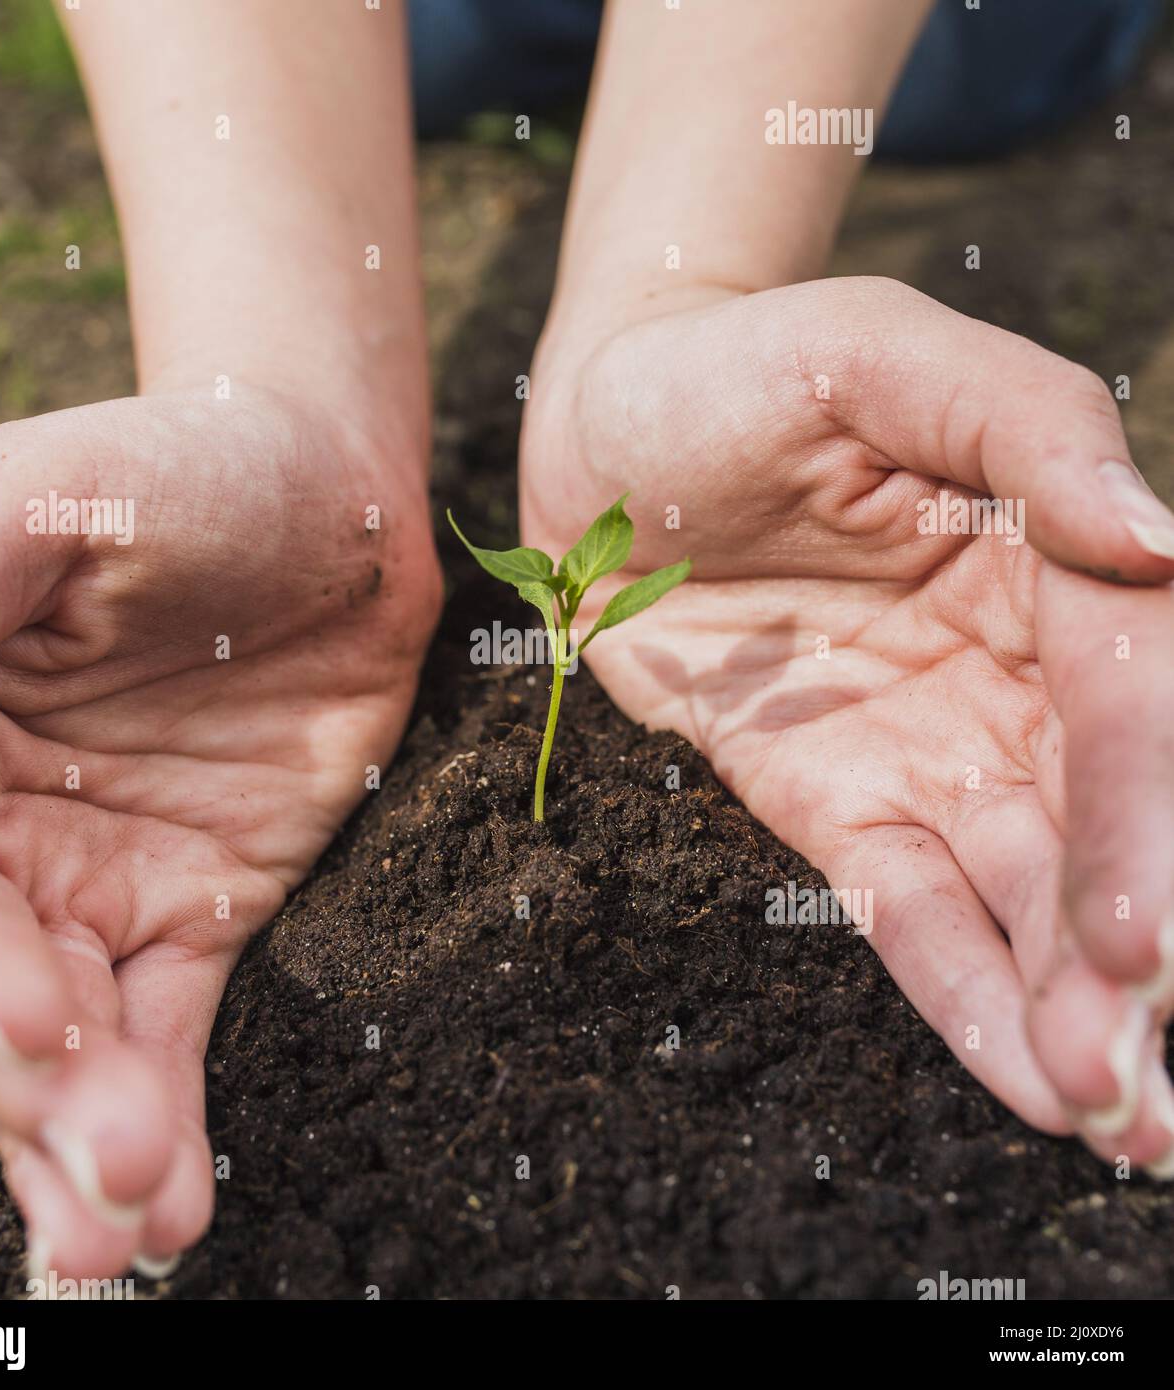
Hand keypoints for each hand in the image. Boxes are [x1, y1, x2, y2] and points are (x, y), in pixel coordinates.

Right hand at [0, 387, 438, 1278]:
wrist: (338, 509)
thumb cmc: (182, 469)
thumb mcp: (42, 500)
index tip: (35, 1008)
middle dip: (21, 1076)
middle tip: (106, 1157)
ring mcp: (78, 883)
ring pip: (53, 1039)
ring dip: (78, 1138)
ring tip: (128, 1223)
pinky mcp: (184, 915)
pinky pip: (157, 1036)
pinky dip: (162, 1115)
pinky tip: (172, 1203)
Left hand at [522, 275, 1173, 1166]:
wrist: (606, 431)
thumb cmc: (743, 371)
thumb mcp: (878, 355)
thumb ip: (1027, 428)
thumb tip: (1163, 542)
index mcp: (1050, 558)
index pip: (1130, 700)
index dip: (1148, 818)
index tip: (1145, 941)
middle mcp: (1011, 671)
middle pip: (1100, 822)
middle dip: (1130, 953)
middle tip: (1148, 1091)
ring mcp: (923, 746)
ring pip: (1021, 892)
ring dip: (1069, 1004)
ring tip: (1115, 1114)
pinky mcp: (833, 800)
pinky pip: (909, 908)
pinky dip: (963, 991)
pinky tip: (1027, 1079)